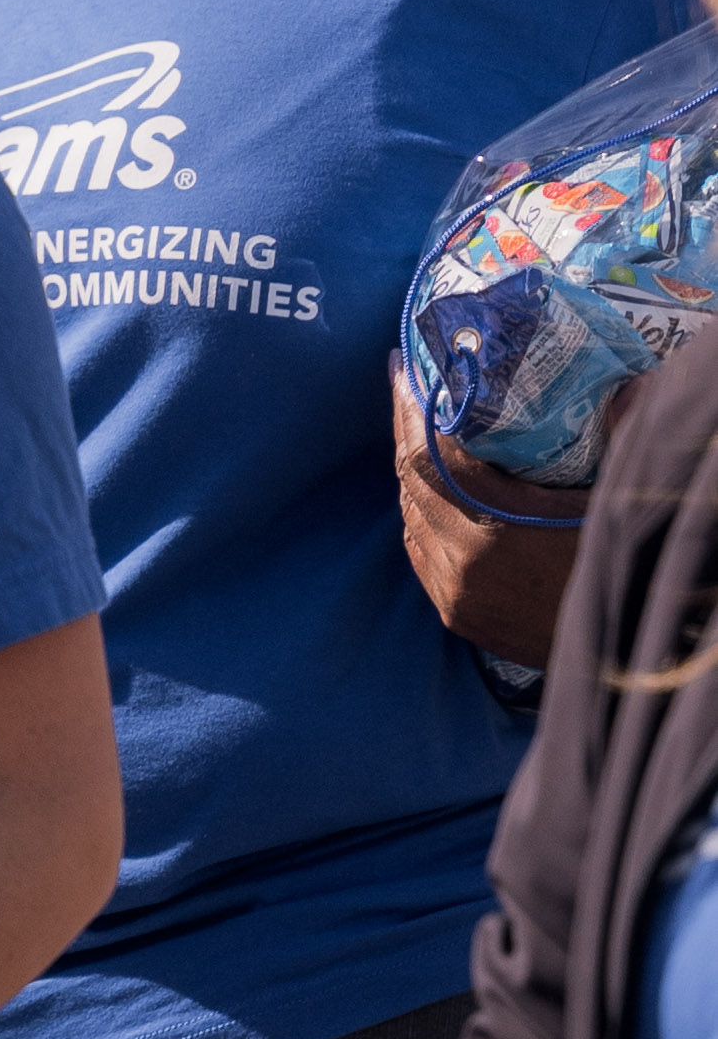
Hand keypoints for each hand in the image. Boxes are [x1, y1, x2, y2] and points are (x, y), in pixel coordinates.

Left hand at [394, 367, 599, 668]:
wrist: (621, 666)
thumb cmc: (625, 575)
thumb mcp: (621, 507)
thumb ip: (623, 442)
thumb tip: (632, 385)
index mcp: (498, 528)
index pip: (432, 457)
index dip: (415, 411)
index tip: (406, 371)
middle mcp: (462, 561)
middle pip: (412, 481)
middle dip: (406, 430)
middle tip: (407, 388)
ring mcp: (453, 592)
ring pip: (411, 517)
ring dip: (411, 473)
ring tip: (418, 433)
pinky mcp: (455, 615)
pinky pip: (419, 553)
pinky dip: (420, 516)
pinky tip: (429, 494)